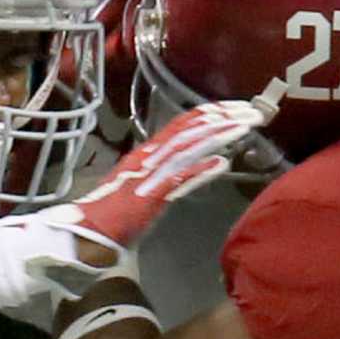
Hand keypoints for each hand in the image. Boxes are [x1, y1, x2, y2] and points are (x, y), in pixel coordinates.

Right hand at [67, 99, 271, 269]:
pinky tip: (222, 162)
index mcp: (150, 151)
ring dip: (220, 133)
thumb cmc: (116, 213)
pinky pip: (179, 178)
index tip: (237, 106)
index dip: (212, 112)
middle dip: (223, 116)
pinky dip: (201, 168)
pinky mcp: (151, 194)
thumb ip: (181, 172)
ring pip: (189, 145)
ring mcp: (150, 172)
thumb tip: (213, 160)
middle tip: (252, 110)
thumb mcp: (153, 186)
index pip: (185, 123)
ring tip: (246, 124)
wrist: (87, 232)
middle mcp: (150, 154)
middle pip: (191, 127)